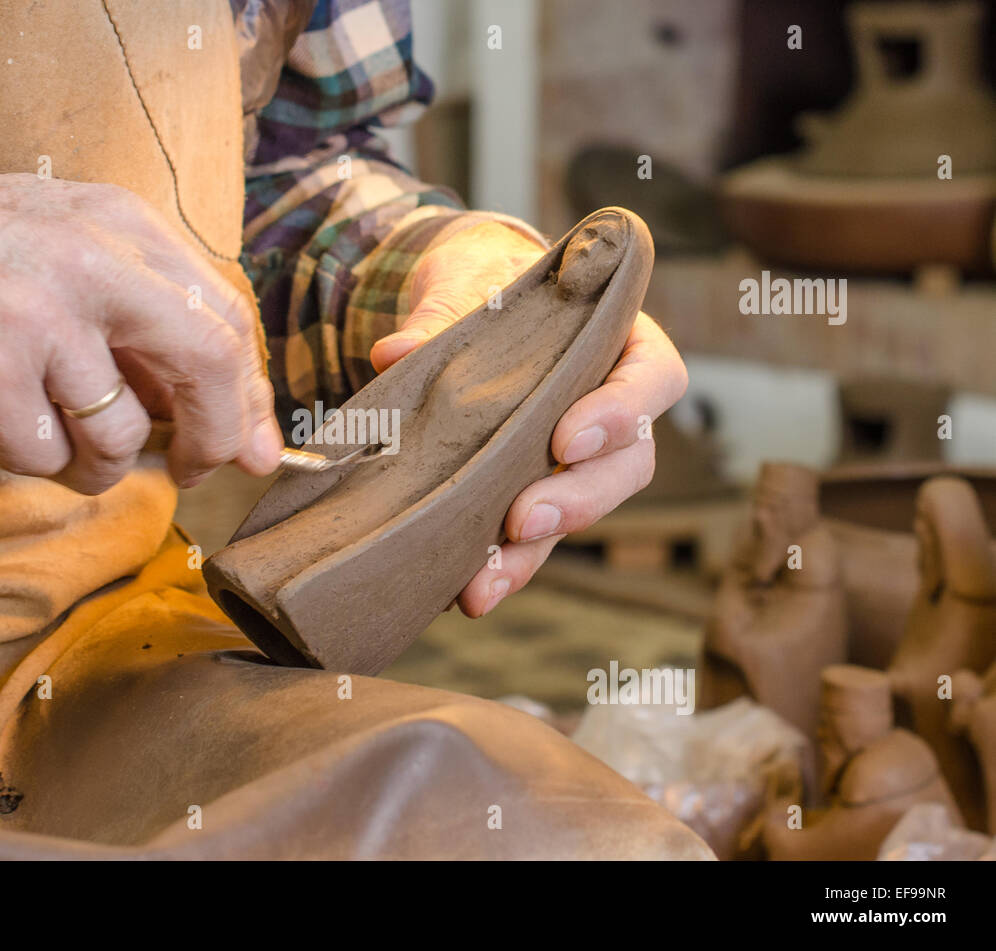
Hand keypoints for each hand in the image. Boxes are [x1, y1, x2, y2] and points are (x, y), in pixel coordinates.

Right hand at [0, 168, 281, 493]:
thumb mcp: (64, 245)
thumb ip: (143, 316)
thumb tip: (227, 415)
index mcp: (119, 225)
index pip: (225, 314)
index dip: (252, 392)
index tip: (257, 443)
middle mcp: (90, 262)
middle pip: (206, 365)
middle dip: (216, 437)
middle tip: (196, 470)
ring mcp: (38, 318)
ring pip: (118, 436)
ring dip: (93, 463)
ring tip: (45, 431)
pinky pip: (41, 457)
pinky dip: (21, 457)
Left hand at [371, 222, 687, 616]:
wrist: (467, 299)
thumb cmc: (490, 281)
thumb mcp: (470, 281)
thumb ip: (440, 316)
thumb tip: (395, 353)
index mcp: (623, 342)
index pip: (652, 379)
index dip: (619, 415)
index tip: (565, 441)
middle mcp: (614, 408)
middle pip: (628, 464)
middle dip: (578, 500)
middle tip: (522, 520)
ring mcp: (579, 458)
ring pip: (580, 513)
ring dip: (534, 554)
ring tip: (483, 586)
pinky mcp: (536, 490)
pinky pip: (532, 537)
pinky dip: (501, 565)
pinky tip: (464, 589)